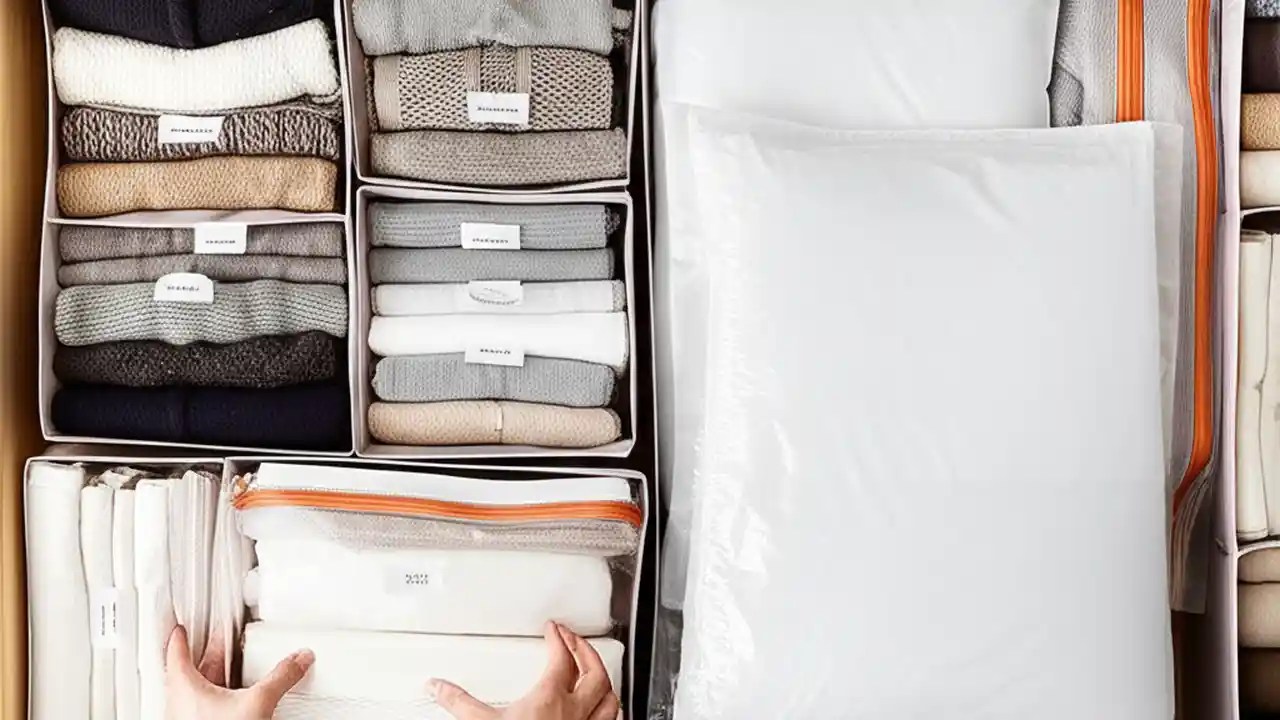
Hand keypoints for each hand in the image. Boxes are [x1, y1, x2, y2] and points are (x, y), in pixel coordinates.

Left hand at [165, 625, 313, 719]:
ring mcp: (187, 719)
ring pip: (198, 691)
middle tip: (219, 641)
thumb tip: (297, 661)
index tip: (181, 629)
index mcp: (184, 686)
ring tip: (232, 670)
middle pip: (191, 670)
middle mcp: (180, 704)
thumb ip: (280, 677)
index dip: (180, 638)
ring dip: (216, 679)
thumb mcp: (257, 702)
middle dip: (209, 655)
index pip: (175, 653)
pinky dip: (220, 700)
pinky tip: (236, 703)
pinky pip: (207, 709)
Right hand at [430, 622, 619, 719]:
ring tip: (595, 670)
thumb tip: (439, 687)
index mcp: (551, 697)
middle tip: (576, 640)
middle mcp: (575, 711)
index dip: (559, 638)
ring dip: (604, 679)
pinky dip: (610, 710)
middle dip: (586, 650)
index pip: (562, 657)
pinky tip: (603, 710)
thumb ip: (460, 702)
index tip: (554, 631)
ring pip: (609, 697)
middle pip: (594, 670)